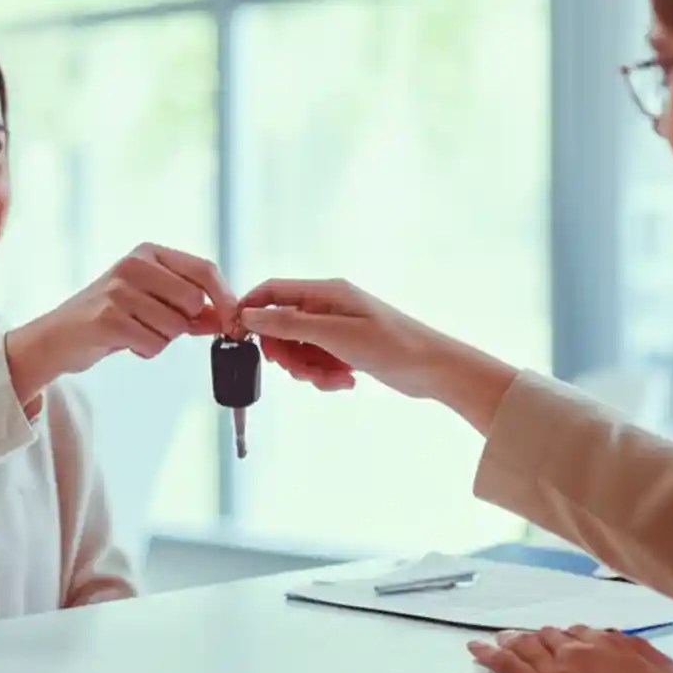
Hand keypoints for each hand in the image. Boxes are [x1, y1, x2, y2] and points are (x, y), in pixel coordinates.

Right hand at [6, 243, 235, 402]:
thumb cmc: (112, 317)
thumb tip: (227, 316)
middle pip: (193, 301)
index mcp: (149, 253)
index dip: (226, 298)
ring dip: (160, 339)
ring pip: (175, 327)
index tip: (233, 322)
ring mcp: (118, 289)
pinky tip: (125, 342)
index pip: (204, 269)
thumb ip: (191, 308)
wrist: (59, 337)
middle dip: (183, 323)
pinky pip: (154, 344)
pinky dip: (145, 350)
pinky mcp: (108, 318)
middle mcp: (134, 264)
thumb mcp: (152, 303)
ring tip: (134, 331)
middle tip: (155, 324)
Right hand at [238, 278, 448, 395]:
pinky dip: (325, 376)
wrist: (433, 369)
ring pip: (299, 350)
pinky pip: (317, 362)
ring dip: (310, 370)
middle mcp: (329, 306)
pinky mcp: (345, 349)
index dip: (252, 310)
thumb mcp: (335, 335)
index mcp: (327, 292)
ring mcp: (336, 329)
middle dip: (288, 354)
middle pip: (283, 326)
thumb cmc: (391, 345)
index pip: (274, 291)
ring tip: (335, 379)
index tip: (239, 336)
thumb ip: (290, 324)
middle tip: (300, 371)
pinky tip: (347, 381)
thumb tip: (251, 315)